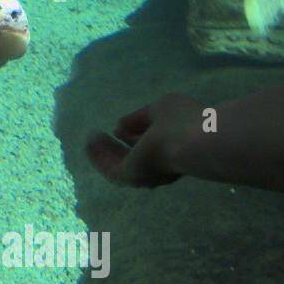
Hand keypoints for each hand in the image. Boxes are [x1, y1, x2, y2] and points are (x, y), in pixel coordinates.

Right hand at [85, 92, 203, 188]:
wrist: (194, 142)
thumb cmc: (184, 121)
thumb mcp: (161, 108)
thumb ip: (141, 117)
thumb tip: (120, 125)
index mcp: (173, 144)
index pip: (150, 141)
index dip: (135, 133)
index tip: (120, 126)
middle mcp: (160, 161)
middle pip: (134, 155)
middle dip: (117, 146)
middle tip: (99, 136)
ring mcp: (146, 171)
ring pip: (120, 163)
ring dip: (104, 152)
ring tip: (90, 138)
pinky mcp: (131, 175)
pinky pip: (110, 167)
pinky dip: (98, 156)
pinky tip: (89, 142)